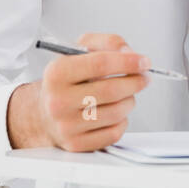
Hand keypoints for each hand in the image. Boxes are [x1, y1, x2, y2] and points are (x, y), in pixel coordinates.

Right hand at [8, 32, 149, 150]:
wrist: (44, 112)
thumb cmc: (67, 80)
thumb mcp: (80, 51)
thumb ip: (107, 43)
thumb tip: (130, 53)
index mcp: (56, 73)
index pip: (101, 64)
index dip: (129, 62)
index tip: (144, 62)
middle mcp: (58, 101)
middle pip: (111, 90)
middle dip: (135, 82)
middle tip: (143, 77)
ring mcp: (66, 125)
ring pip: (116, 112)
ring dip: (130, 100)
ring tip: (126, 94)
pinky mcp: (76, 144)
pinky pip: (114, 133)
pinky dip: (122, 121)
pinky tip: (115, 113)